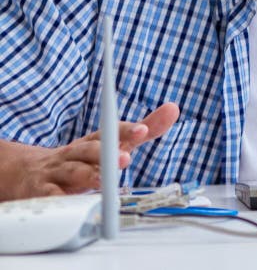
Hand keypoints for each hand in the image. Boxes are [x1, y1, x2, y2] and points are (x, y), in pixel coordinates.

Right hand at [0, 102, 179, 199]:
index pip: (111, 132)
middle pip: (90, 150)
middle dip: (107, 153)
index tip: (142, 130)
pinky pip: (49, 195)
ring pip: (73, 171)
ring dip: (89, 175)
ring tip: (104, 181)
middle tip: (125, 159)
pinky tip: (68, 201)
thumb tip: (173, 109)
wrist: (28, 171)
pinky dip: (58, 198)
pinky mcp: (41, 191)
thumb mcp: (113, 143)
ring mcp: (58, 171)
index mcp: (94, 141)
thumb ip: (144, 130)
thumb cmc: (82, 158)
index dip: (126, 131)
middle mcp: (75, 153)